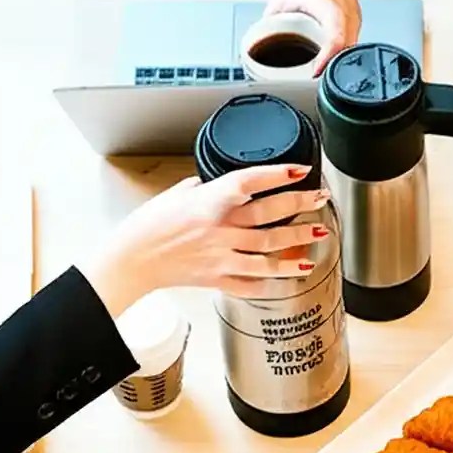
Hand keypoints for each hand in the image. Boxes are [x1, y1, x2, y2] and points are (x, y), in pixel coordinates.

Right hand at [82, 165, 330, 315]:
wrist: (132, 260)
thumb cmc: (148, 226)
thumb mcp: (176, 195)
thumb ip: (203, 188)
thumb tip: (215, 183)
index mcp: (209, 203)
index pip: (250, 182)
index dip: (278, 174)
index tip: (300, 170)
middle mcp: (220, 229)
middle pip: (269, 216)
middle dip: (301, 206)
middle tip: (320, 200)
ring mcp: (222, 256)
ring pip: (270, 252)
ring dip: (297, 245)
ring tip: (318, 237)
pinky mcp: (219, 278)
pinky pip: (252, 282)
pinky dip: (272, 280)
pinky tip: (289, 275)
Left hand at [264, 0, 360, 75]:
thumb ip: (272, 20)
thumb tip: (259, 39)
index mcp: (331, 10)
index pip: (335, 40)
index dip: (326, 59)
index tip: (316, 72)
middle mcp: (347, 18)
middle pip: (345, 52)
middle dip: (331, 69)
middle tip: (315, 80)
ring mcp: (355, 22)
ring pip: (351, 51)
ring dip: (338, 63)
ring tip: (323, 74)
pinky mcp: (356, 24)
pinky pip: (352, 46)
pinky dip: (341, 55)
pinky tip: (332, 61)